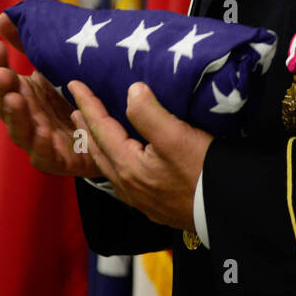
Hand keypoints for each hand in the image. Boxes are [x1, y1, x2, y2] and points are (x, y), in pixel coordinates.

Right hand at [0, 12, 100, 176]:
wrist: (110, 132)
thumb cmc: (77, 96)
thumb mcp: (57, 67)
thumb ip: (31, 43)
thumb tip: (3, 17)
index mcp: (22, 93)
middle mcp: (26, 117)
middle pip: (6, 104)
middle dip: (2, 89)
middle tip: (4, 73)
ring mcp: (39, 140)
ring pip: (20, 131)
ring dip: (16, 116)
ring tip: (15, 99)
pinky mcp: (59, 160)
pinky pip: (45, 156)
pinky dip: (42, 146)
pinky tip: (43, 133)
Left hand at [68, 80, 213, 229]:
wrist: (223, 211)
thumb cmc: (201, 171)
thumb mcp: (176, 136)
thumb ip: (149, 113)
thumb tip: (132, 91)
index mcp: (128, 164)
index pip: (101, 128)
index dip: (88, 104)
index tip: (72, 84)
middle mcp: (127, 184)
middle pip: (99, 150)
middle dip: (86, 128)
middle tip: (75, 111)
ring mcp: (139, 199)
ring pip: (109, 168)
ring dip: (98, 148)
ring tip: (92, 136)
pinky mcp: (153, 206)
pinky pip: (122, 182)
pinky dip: (113, 166)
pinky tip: (121, 167)